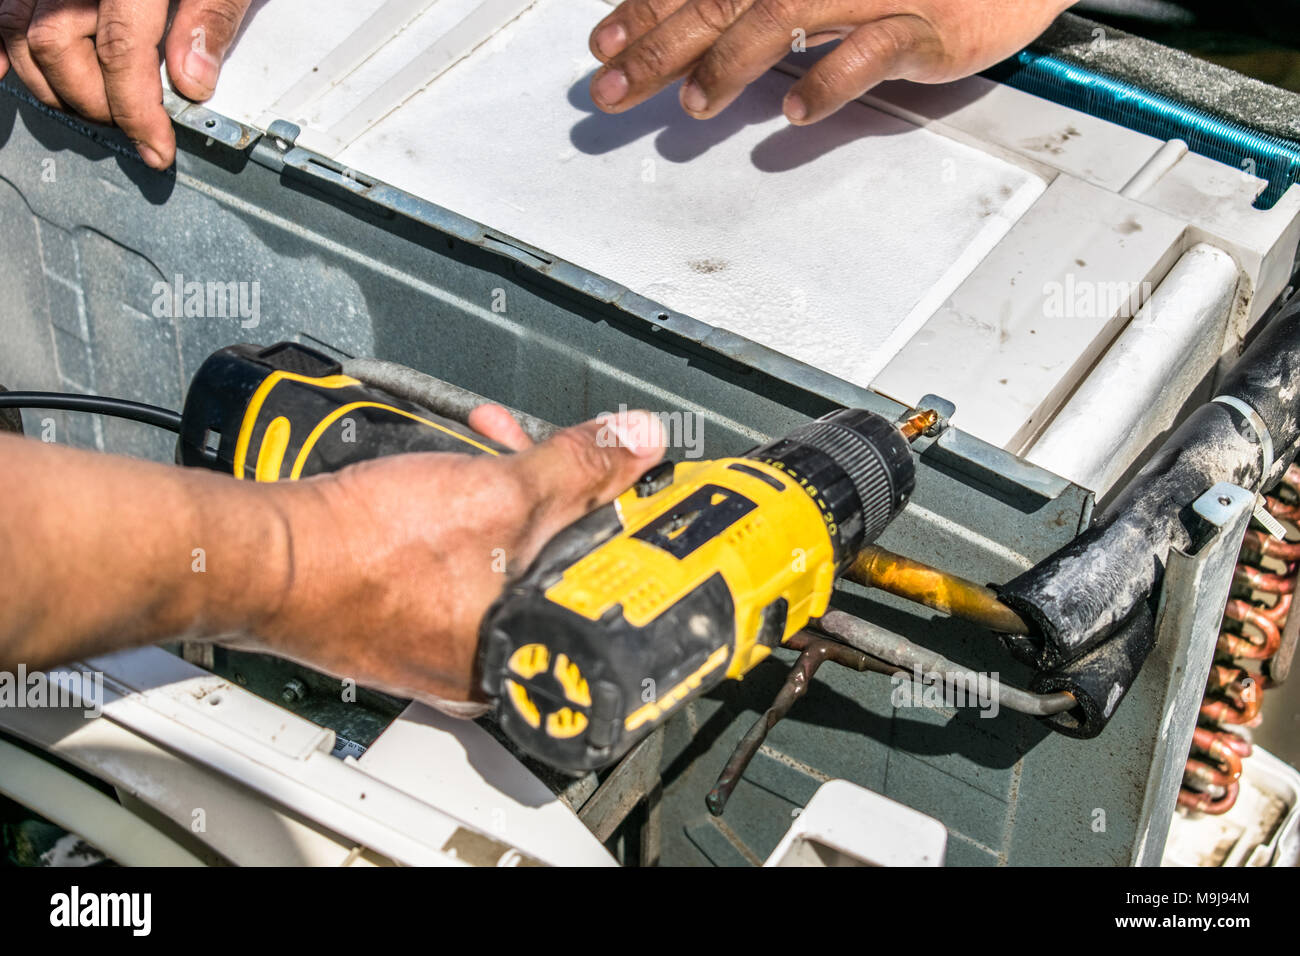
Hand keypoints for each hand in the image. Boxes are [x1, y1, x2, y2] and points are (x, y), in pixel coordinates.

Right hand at [0, 0, 253, 168]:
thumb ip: (212, 13)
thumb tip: (192, 80)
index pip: (120, 47)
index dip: (137, 110)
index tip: (157, 146)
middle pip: (55, 42)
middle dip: (94, 101)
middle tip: (133, 124)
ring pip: (18, 26)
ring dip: (52, 81)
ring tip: (98, 105)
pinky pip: (1, 4)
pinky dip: (2, 41)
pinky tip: (7, 68)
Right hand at [253, 407, 665, 705]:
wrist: (270, 555)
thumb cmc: (367, 552)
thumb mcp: (500, 493)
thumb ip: (577, 464)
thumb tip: (634, 441)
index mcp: (526, 651)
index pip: (605, 576)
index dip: (625, 513)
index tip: (631, 474)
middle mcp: (488, 659)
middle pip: (555, 557)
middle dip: (556, 487)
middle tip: (552, 446)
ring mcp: (445, 636)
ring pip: (505, 548)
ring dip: (508, 485)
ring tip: (490, 442)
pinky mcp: (409, 610)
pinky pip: (460, 554)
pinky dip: (464, 505)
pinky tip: (450, 468)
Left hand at [588, 0, 1073, 124]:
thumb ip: (760, 4)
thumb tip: (688, 31)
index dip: (647, 10)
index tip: (602, 46)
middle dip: (661, 43)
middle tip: (612, 89)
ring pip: (789, 15)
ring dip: (733, 60)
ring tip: (694, 104)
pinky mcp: (927, 23)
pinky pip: (873, 50)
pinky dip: (830, 78)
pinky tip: (794, 110)